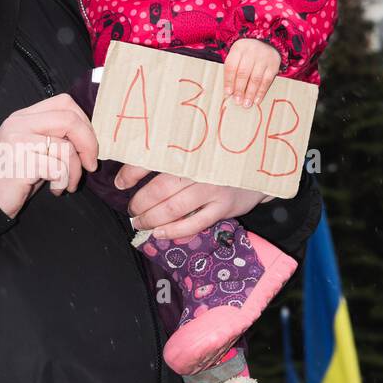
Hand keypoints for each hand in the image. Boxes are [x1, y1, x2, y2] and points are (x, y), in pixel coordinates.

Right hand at [0, 93, 98, 217]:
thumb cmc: (12, 175)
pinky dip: (63, 182)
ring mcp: (18, 142)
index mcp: (23, 117)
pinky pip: (58, 169)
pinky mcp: (21, 163)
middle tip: (90, 164)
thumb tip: (88, 136)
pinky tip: (55, 189)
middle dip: (89, 144)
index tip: (88, 144)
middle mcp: (19, 124)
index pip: (64, 103)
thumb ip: (52, 135)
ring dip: (75, 171)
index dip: (85, 122)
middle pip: (69, 120)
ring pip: (66, 148)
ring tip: (67, 184)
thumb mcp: (31, 147)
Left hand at [112, 166, 271, 239]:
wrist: (262, 167)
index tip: (120, 182)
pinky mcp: (223, 207)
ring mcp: (213, 189)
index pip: (154, 160)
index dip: (132, 173)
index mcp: (191, 150)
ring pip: (173, 209)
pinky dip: (173, 231)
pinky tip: (160, 233)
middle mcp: (201, 168)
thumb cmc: (221, 158)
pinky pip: (193, 224)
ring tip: (140, 222)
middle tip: (132, 209)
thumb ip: (175, 156)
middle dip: (140, 202)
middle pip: (160, 188)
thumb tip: (135, 168)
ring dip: (151, 219)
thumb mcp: (200, 149)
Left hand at [223, 37, 280, 107]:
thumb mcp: (237, 56)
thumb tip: (230, 93)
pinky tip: (257, 100)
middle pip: (243, 73)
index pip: (231, 66)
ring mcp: (263, 57)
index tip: (228, 94)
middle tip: (237, 101)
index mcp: (238, 48)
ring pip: (256, 78)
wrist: (267, 42)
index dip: (229, 81)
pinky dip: (261, 92)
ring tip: (246, 104)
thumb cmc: (247, 54)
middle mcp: (251, 51)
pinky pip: (267, 80)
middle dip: (240, 89)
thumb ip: (232, 72)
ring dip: (250, 93)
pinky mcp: (274, 64)